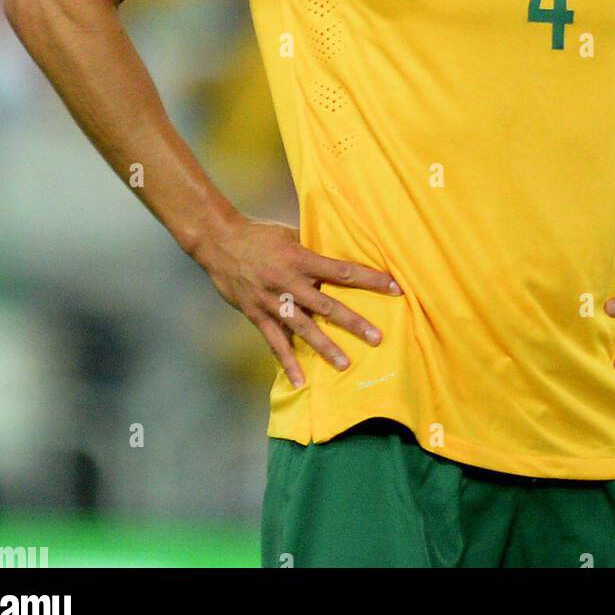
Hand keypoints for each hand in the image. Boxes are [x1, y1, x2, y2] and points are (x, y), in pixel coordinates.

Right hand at [196, 215, 401, 387]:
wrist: (219, 242)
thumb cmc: (258, 234)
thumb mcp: (289, 234)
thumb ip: (311, 250)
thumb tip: (337, 259)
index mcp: (301, 258)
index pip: (343, 272)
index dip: (370, 280)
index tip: (395, 288)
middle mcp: (289, 282)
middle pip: (327, 305)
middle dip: (353, 322)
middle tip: (377, 337)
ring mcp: (272, 302)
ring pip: (303, 328)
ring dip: (325, 348)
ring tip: (345, 364)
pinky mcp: (256, 315)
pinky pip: (275, 342)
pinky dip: (287, 362)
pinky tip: (300, 381)